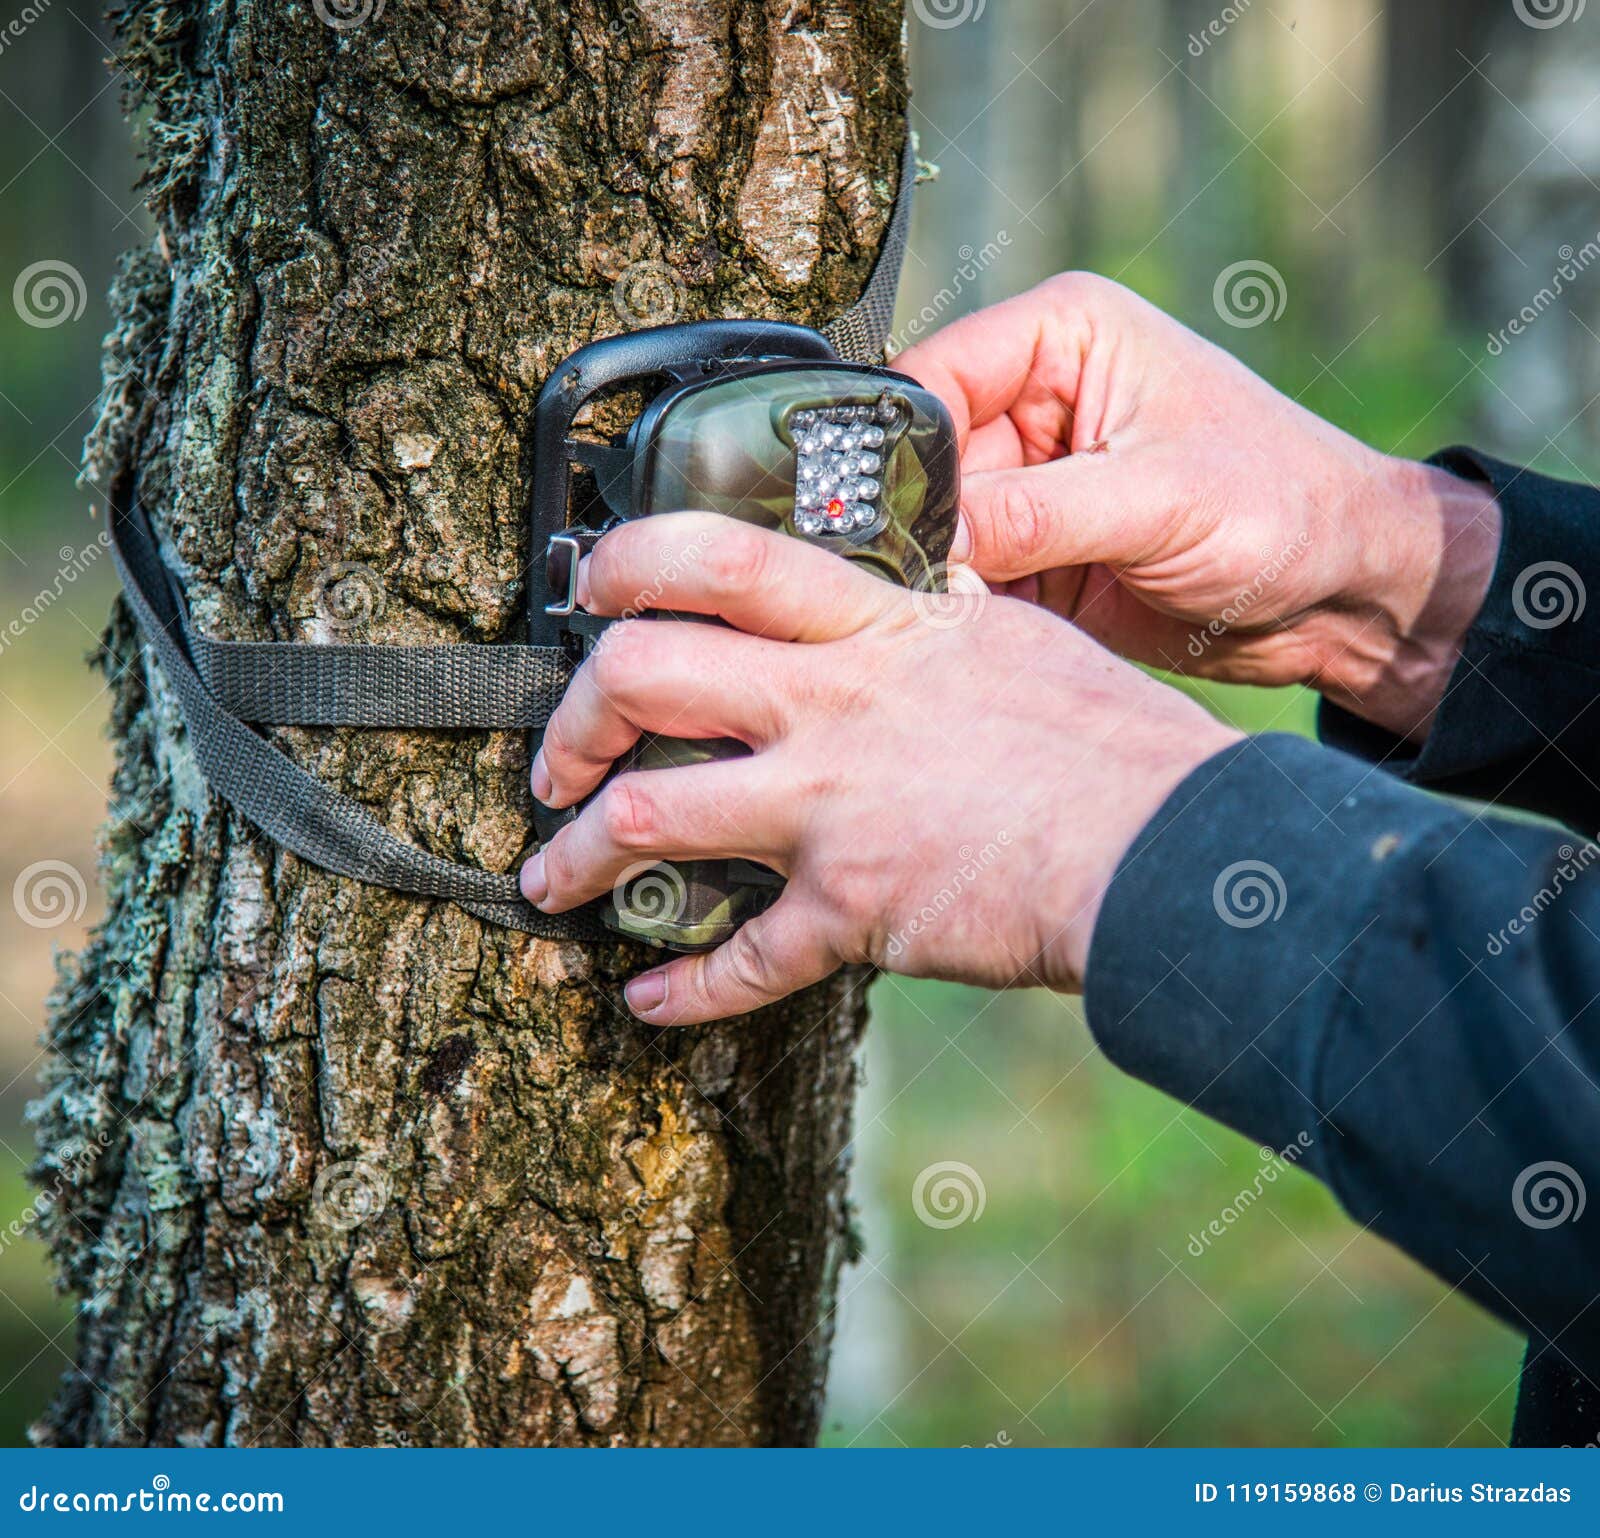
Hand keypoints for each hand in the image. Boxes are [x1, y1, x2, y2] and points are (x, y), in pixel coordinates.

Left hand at [518, 513, 1240, 1023]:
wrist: (1169, 849)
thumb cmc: (1112, 742)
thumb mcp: (1015, 640)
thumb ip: (932, 618)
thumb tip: (900, 589)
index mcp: (874, 631)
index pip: (719, 558)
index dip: (627, 564)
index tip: (588, 591)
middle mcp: (832, 707)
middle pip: (643, 675)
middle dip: (573, 718)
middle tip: (559, 757)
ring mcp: (832, 809)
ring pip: (652, 814)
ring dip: (580, 853)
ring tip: (553, 877)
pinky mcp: (851, 910)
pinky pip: (739, 962)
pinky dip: (682, 992)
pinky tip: (650, 1003)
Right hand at [897, 273, 1501, 741]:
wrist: (1343, 595)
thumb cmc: (1285, 509)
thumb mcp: (1157, 501)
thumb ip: (1033, 514)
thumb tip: (929, 534)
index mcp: (1062, 337)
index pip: (935, 375)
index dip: (901, 448)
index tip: (884, 519)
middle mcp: (1032, 401)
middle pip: (922, 459)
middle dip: (919, 523)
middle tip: (926, 582)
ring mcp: (1029, 482)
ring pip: (935, 527)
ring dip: (940, 574)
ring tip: (963, 611)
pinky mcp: (1032, 552)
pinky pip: (965, 579)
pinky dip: (964, 609)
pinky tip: (979, 631)